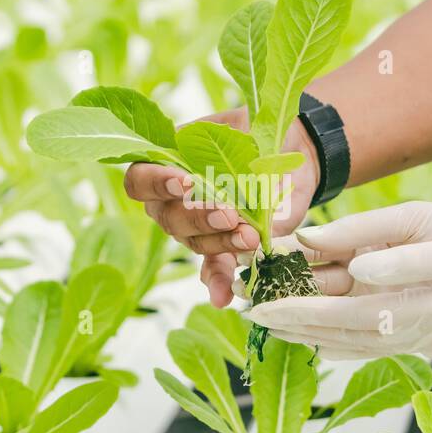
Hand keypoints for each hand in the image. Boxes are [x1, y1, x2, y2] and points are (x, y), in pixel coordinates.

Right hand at [124, 108, 318, 306]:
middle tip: (229, 213)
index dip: (157, 184)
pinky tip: (222, 297)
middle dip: (198, 216)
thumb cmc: (259, 135)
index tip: (186, 181)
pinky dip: (218, 282)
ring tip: (248, 237)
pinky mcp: (222, 245)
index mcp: (166, 163)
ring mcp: (195, 226)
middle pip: (167, 217)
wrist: (292, 150)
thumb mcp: (245, 135)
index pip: (140, 179)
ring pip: (191, 242)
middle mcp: (172, 200)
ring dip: (218, 242)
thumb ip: (235, 159)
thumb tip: (237, 186)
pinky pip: (212, 267)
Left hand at [246, 224, 431, 359]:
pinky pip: (379, 344)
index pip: (343, 312)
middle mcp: (420, 336)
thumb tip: (341, 260)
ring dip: (311, 333)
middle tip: (246, 310)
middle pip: (340, 334)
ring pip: (356, 343)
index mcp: (423, 311)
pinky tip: (319, 340)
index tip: (258, 302)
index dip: (297, 307)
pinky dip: (344, 342)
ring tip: (270, 322)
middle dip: (292, 322)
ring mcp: (429, 341)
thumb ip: (395, 249)